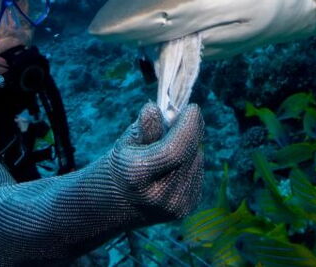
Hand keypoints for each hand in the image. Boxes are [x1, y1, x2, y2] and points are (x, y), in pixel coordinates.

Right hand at [107, 102, 203, 222]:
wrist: (119, 205)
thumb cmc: (122, 166)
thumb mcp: (125, 143)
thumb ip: (143, 128)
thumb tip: (154, 109)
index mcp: (137, 176)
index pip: (174, 150)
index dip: (188, 127)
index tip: (192, 108)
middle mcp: (160, 196)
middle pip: (188, 153)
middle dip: (190, 131)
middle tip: (182, 117)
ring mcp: (176, 205)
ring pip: (196, 161)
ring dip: (189, 147)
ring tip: (169, 146)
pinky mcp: (187, 208)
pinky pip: (197, 173)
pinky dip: (190, 161)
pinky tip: (175, 164)